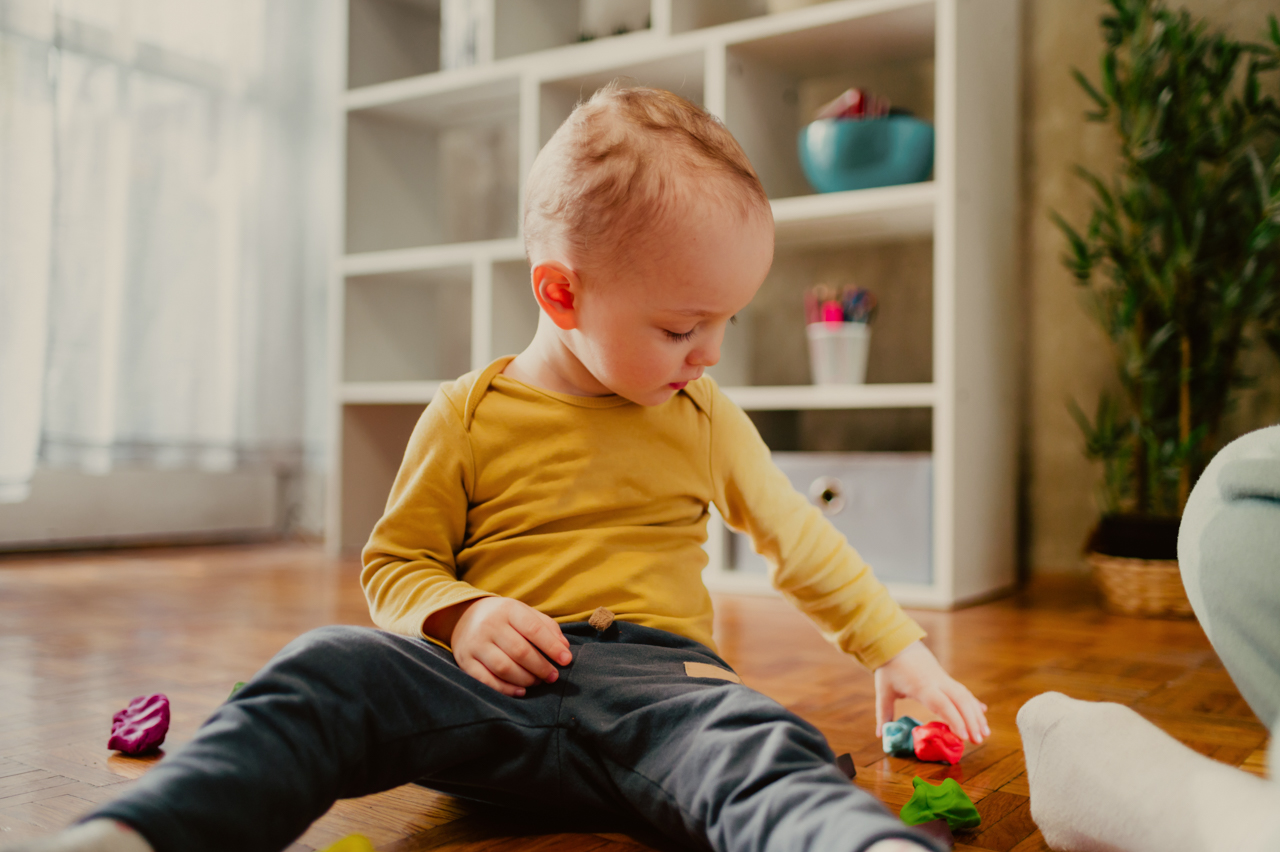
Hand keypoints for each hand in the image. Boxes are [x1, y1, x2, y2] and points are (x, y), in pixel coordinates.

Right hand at [426, 597, 572, 696]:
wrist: (463, 616)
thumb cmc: (503, 617)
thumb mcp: (524, 612)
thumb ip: (547, 627)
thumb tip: (564, 648)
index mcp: (508, 609)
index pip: (533, 629)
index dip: (552, 646)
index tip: (566, 660)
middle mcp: (489, 625)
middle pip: (520, 651)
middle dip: (541, 667)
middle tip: (553, 676)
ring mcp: (475, 644)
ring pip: (503, 667)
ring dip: (525, 679)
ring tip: (537, 681)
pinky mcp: (465, 661)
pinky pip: (486, 680)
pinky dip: (505, 689)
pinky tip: (520, 691)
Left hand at [874, 640, 989, 743]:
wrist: (898, 643)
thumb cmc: (890, 669)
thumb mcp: (884, 690)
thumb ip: (884, 713)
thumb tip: (880, 735)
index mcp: (922, 686)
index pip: (942, 704)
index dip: (954, 719)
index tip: (964, 736)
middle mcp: (937, 682)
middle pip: (960, 701)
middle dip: (971, 721)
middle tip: (978, 741)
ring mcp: (944, 679)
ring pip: (965, 696)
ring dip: (977, 714)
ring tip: (985, 734)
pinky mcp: (946, 678)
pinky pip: (963, 691)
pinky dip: (973, 703)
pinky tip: (982, 714)